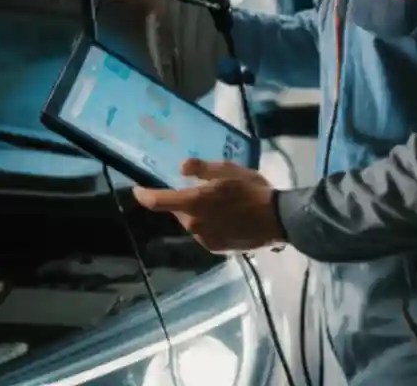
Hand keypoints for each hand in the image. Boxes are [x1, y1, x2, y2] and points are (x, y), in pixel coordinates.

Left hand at [132, 158, 283, 252]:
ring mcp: (204, 239)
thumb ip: (201, 168)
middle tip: (202, 190)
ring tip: (220, 204)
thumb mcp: (228, 170)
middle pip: (178, 210)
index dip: (144, 194)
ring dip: (197, 213)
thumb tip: (181, 168)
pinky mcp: (216, 249)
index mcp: (193, 203)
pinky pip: (204, 233)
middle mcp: (193, 224)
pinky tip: (228, 218)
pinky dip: (209, 225)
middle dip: (183, 201)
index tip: (137, 189)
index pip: (157, 201)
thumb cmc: (252, 190)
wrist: (278, 220)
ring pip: (192, 222)